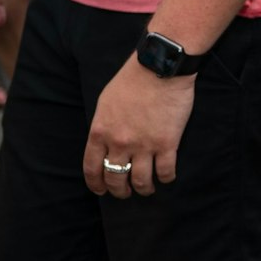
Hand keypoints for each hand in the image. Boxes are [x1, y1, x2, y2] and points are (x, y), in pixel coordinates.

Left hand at [84, 56, 194, 196]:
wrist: (160, 68)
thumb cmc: (132, 80)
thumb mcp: (106, 103)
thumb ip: (103, 126)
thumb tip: (105, 142)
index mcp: (100, 133)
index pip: (92, 169)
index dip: (96, 184)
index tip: (101, 190)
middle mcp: (119, 144)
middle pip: (115, 179)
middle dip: (119, 191)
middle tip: (125, 193)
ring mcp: (144, 146)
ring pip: (140, 180)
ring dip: (143, 189)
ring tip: (147, 189)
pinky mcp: (167, 143)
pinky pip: (165, 171)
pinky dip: (166, 178)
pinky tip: (166, 177)